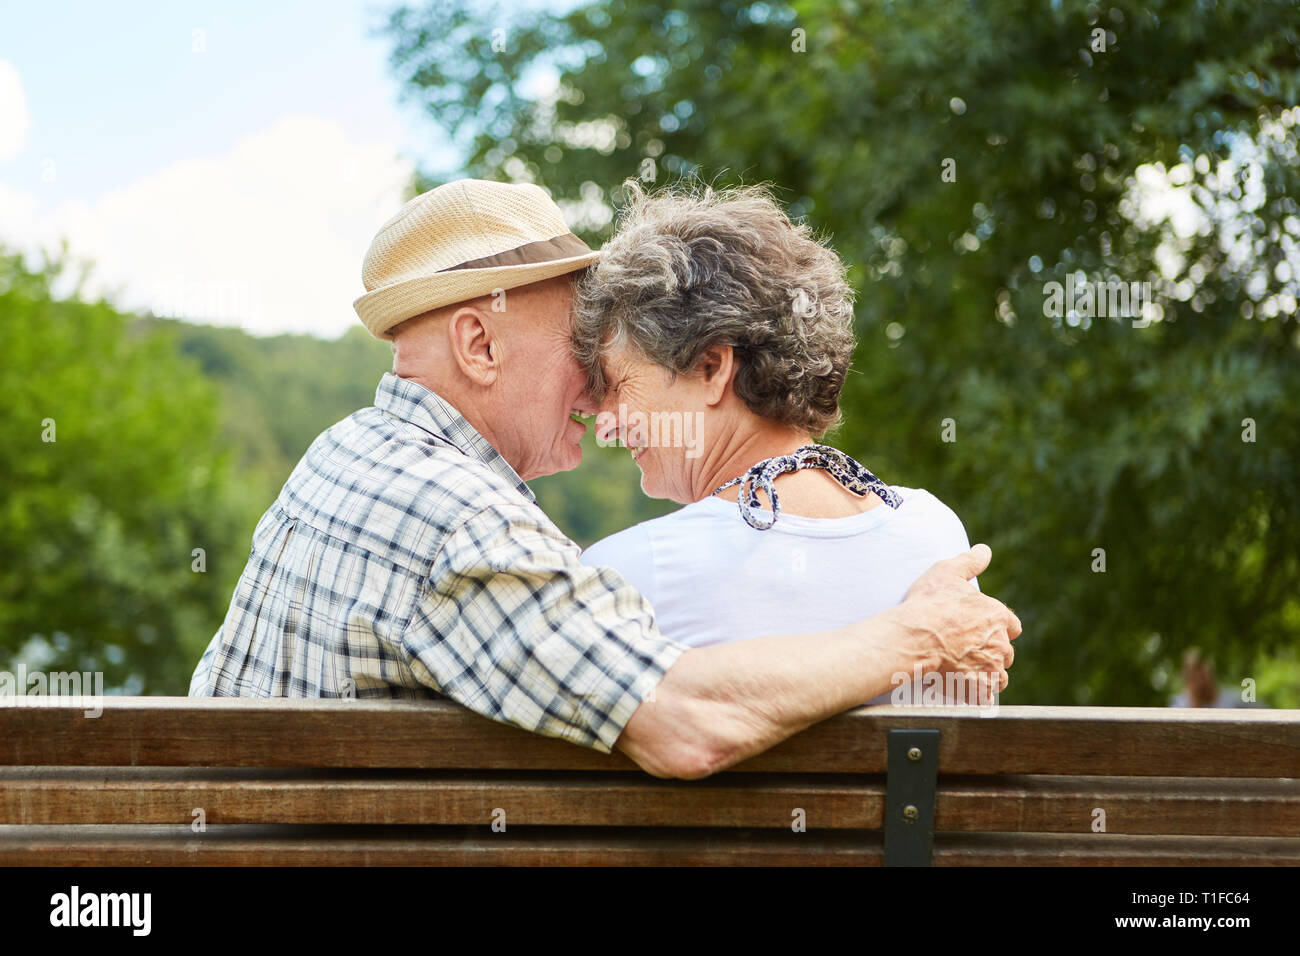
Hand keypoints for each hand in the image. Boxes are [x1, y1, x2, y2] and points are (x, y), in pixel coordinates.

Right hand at [894, 544, 1020, 692]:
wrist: (912, 637)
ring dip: (986, 674)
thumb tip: (984, 550)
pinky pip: (986, 695)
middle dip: (990, 652)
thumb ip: (970, 561)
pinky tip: (960, 686)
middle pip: (1004, 652)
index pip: (1011, 625)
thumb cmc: (928, 604)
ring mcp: (991, 668)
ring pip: (998, 676)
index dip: (997, 628)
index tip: (979, 630)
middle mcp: (1001, 643)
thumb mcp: (947, 572)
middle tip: (965, 651)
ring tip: (963, 670)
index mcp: (998, 615)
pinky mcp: (980, 689)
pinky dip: (976, 693)